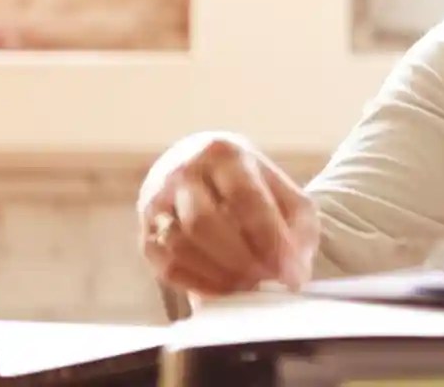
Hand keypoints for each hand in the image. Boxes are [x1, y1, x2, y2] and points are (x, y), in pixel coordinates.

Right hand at [137, 131, 320, 297]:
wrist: (208, 175)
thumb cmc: (256, 189)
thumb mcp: (286, 196)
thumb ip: (298, 232)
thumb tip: (294, 277)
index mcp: (224, 153)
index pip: (245, 198)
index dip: (269, 240)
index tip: (290, 273)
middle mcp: (183, 171)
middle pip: (204, 223)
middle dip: (240, 260)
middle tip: (266, 280)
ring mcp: (156, 201)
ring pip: (179, 245)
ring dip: (218, 275)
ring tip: (248, 285)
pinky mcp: (145, 232)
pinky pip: (166, 266)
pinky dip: (197, 285)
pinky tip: (224, 290)